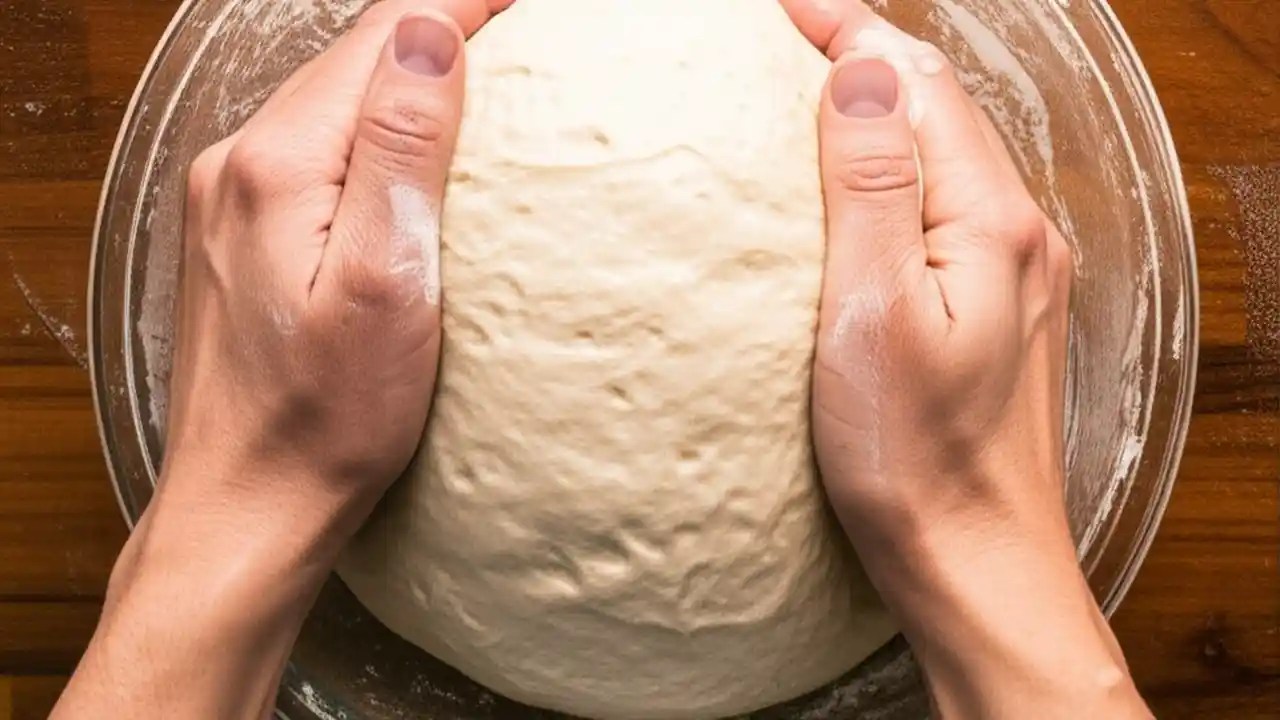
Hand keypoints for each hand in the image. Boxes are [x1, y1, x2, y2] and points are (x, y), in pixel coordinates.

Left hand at [54, 3, 511, 717]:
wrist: (247, 503)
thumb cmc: (326, 420)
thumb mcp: (386, 288)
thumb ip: (400, 153)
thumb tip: (430, 33)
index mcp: (279, 165)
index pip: (381, 37)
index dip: (460, 4)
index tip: (525, 4)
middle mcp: (238, 164)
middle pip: (351, 56)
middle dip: (436, 27)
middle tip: (517, 27)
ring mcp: (229, 197)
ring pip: (331, 96)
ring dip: (402, 75)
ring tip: (478, 73)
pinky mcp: (236, 230)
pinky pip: (312, 144)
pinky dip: (369, 126)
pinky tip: (407, 149)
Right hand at [781, 2, 1149, 716]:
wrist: (975, 561)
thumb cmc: (914, 458)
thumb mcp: (873, 316)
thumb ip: (871, 187)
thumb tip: (863, 73)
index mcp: (990, 219)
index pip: (918, 82)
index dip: (848, 32)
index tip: (782, 9)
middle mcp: (1017, 231)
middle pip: (937, 105)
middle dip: (862, 55)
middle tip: (784, 36)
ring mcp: (1012, 270)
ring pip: (941, 152)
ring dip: (878, 107)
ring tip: (808, 89)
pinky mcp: (994, 307)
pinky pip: (941, 204)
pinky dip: (892, 167)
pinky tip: (852, 185)